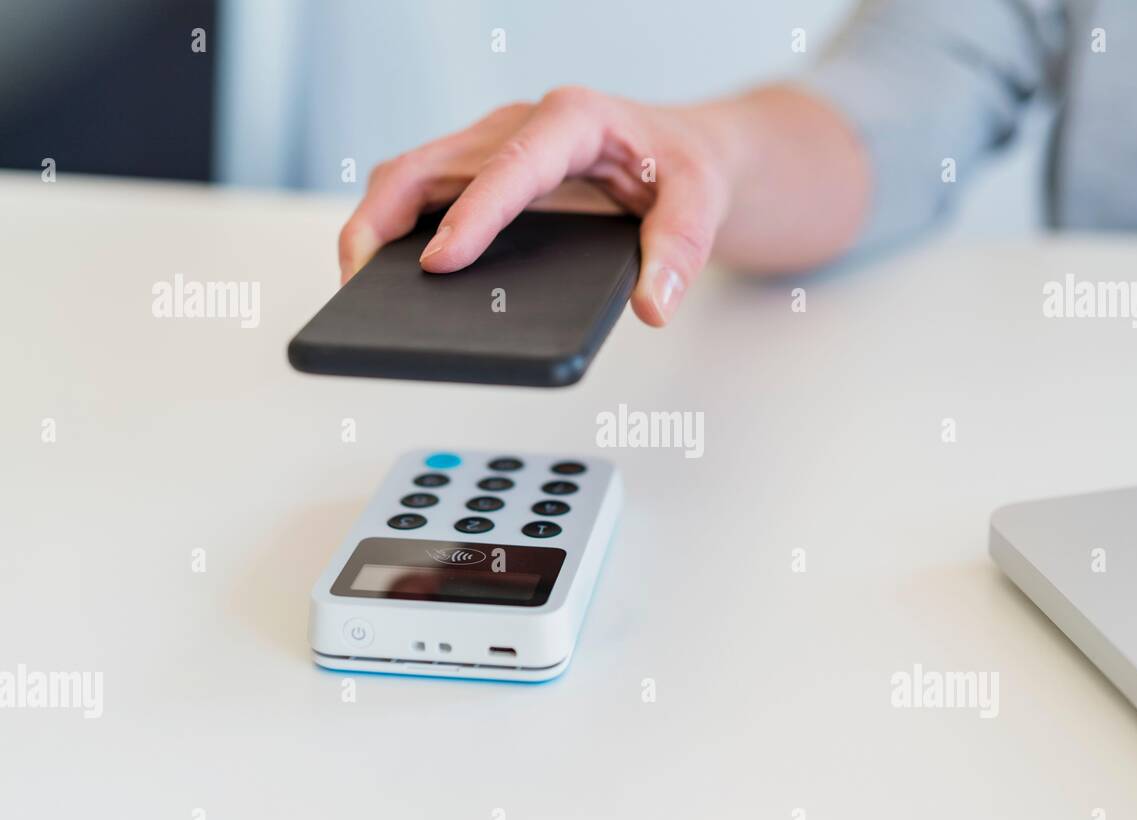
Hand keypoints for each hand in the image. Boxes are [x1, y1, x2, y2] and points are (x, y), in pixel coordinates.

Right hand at [338, 86, 739, 325]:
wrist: (685, 152)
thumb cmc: (685, 169)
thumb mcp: (703, 202)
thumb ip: (683, 251)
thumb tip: (654, 305)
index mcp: (572, 121)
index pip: (508, 167)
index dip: (470, 215)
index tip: (439, 263)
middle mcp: (521, 126)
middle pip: (427, 165)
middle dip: (381, 221)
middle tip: (358, 286)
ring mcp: (493, 149)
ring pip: (411, 179)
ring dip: (375, 229)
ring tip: (356, 293)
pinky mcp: (483, 174)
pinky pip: (424, 197)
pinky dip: (395, 232)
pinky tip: (390, 279)